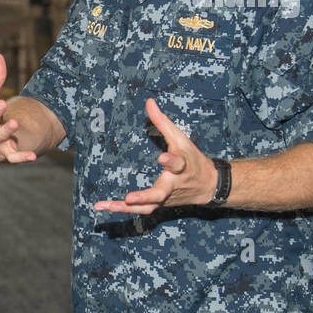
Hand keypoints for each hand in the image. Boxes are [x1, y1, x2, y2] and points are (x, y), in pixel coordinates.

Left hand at [92, 98, 218, 213]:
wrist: (209, 185)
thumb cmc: (193, 158)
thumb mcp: (181, 139)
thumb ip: (163, 122)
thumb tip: (149, 102)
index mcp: (182, 166)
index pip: (178, 163)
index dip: (171, 161)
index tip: (162, 158)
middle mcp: (173, 185)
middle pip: (160, 194)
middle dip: (145, 196)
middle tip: (129, 197)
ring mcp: (166, 198)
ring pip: (147, 207)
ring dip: (125, 208)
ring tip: (103, 205)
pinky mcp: (159, 204)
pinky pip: (141, 210)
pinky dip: (123, 210)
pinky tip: (104, 206)